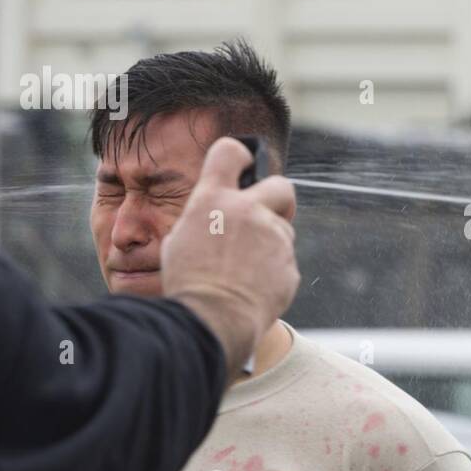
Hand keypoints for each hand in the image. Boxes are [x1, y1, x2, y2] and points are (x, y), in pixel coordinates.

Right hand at [161, 137, 298, 372]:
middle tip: (267, 215)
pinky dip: (273, 270)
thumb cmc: (189, 282)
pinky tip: (253, 286)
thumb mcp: (180, 240)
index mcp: (213, 200)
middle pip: (281, 185)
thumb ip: (205, 218)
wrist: (212, 319)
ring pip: (282, 230)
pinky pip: (284, 260)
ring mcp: (273, 236)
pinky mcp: (289, 263)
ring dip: (270, 242)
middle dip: (278, 198)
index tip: (244, 164)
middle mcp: (247, 211)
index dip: (239, 154)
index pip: (229, 152)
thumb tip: (218, 213)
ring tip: (245, 269)